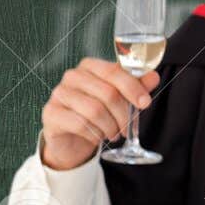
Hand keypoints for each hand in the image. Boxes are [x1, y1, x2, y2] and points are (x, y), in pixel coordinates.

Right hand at [40, 58, 161, 169]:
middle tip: (126, 127)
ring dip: (110, 126)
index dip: (133, 87)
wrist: (72, 138)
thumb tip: (153, 76)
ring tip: (114, 134)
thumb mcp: (121, 99)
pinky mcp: (51, 113)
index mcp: (90, 66)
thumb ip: (137, 86)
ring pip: (94, 110)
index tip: (145, 103)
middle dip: (123, 114)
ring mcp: (59, 94)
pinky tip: (97, 137)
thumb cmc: (99, 113)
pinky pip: (80, 124)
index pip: (114, 71)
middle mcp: (72, 76)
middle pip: (107, 93)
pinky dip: (94, 134)